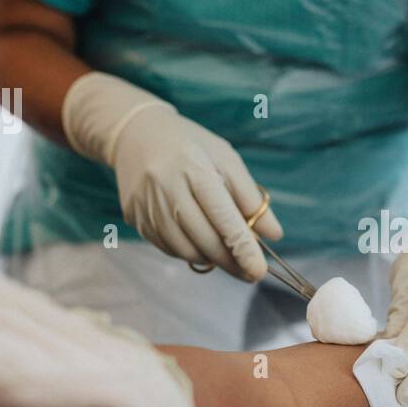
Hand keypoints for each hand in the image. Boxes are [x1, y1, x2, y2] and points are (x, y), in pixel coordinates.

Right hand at [62, 72, 282, 280]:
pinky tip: (200, 243)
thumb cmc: (191, 146)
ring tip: (227, 255)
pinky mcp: (134, 217)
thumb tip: (273, 234)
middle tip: (250, 272)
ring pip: (185, 250)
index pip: (223, 216)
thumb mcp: (226, 159)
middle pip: (204, 239)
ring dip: (211, 259)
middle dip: (231, 261)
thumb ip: (250, 197)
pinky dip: (189, 251)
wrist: (135, 134)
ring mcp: (146, 205)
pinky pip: (167, 248)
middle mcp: (166, 188)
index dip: (243, 247)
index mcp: (193, 168)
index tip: (259, 271)